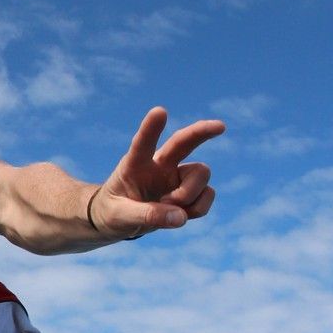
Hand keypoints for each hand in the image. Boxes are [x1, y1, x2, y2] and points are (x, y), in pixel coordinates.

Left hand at [90, 107, 224, 239]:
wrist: (118, 221)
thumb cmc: (112, 211)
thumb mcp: (120, 216)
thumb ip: (147, 216)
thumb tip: (180, 217)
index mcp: (135, 164)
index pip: (142, 143)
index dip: (151, 128)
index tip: (159, 111)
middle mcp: (159, 166)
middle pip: (183, 142)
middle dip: (201, 132)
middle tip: (220, 126)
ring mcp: (176, 178)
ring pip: (200, 174)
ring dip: (191, 193)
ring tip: (170, 208)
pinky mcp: (188, 192)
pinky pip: (206, 195)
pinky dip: (198, 208)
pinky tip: (179, 216)